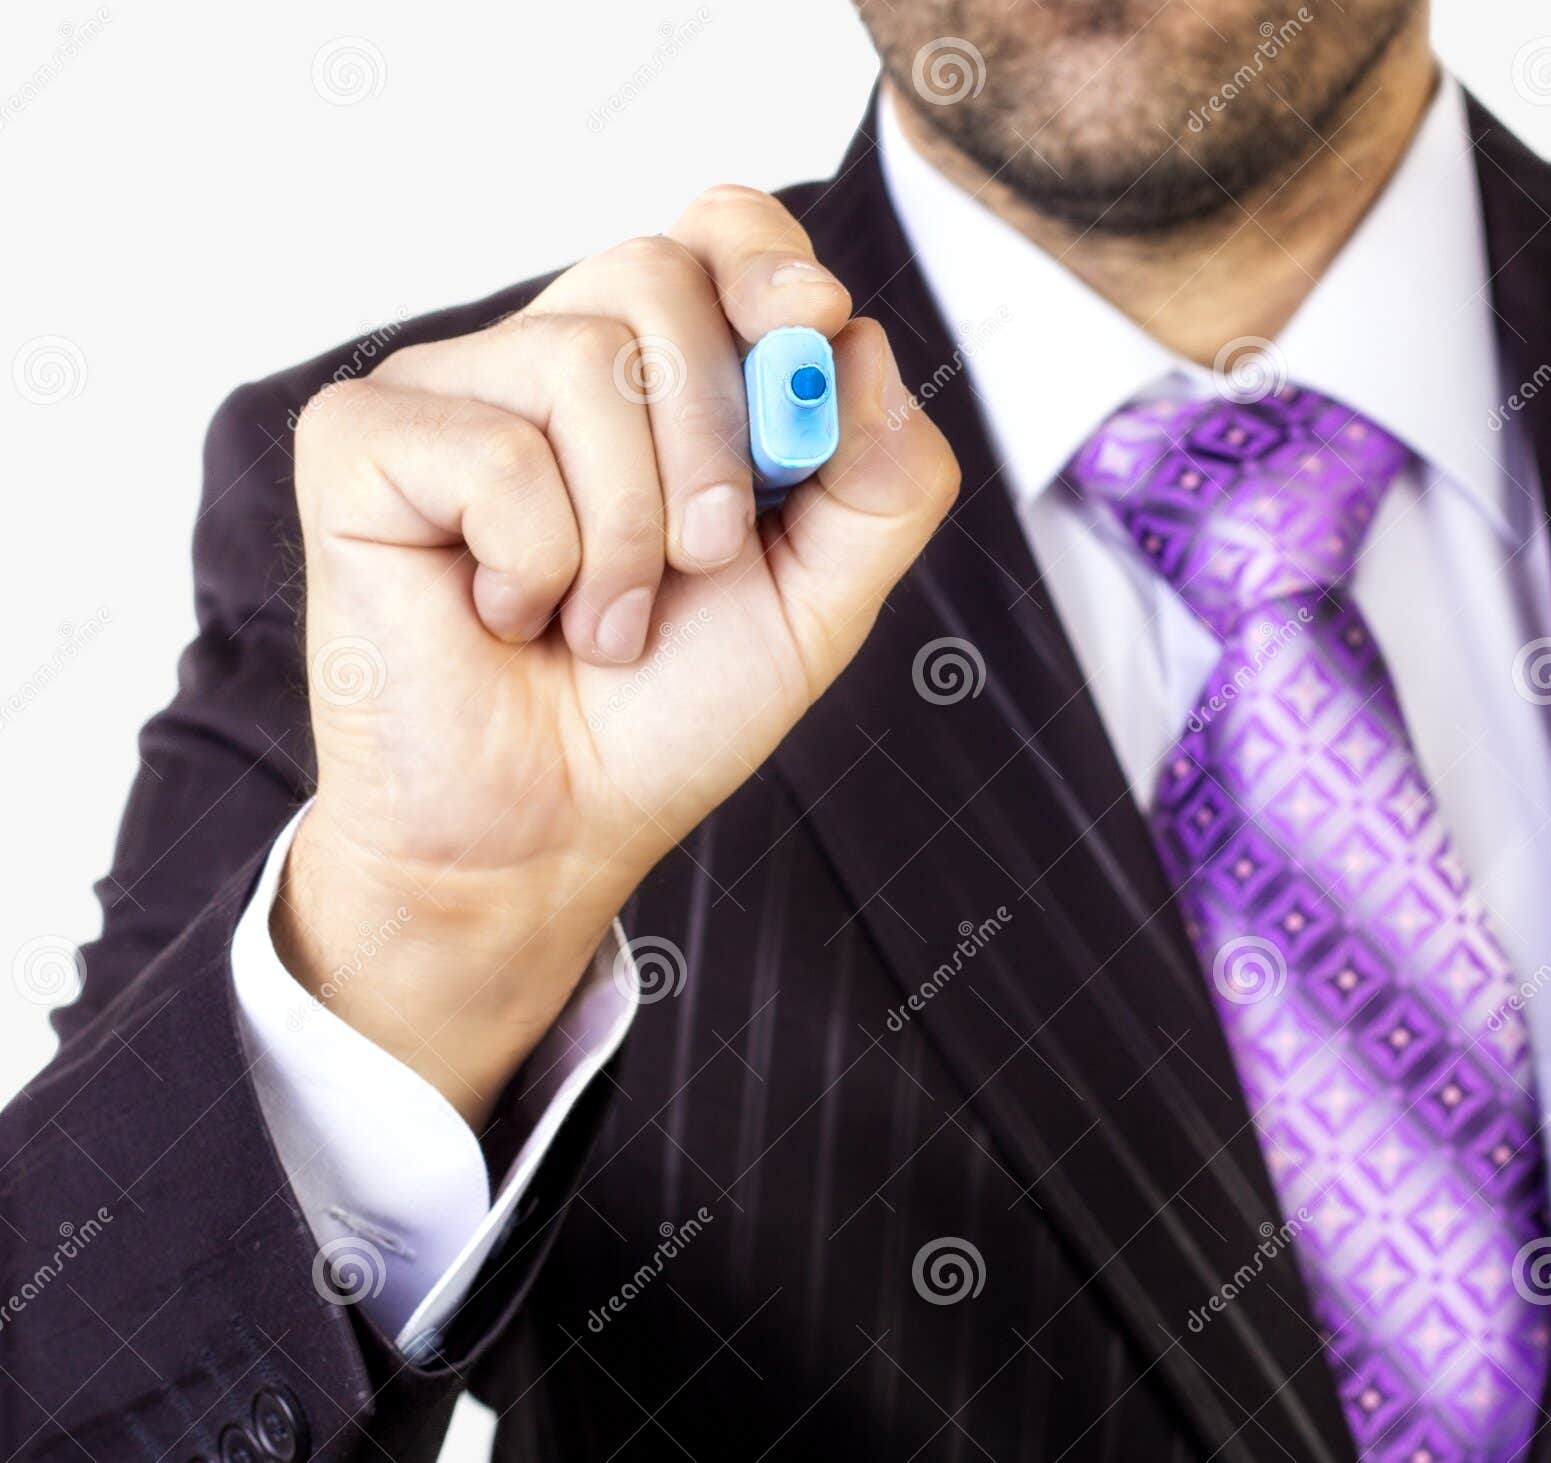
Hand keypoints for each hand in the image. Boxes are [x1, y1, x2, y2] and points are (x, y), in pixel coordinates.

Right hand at [279, 185, 958, 1125]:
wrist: (549, 831)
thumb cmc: (666, 716)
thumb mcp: (818, 603)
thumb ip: (879, 482)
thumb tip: (857, 341)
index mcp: (652, 381)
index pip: (714, 232)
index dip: (768, 267)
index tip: (811, 333)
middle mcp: (545, 361)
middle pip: (658, 275)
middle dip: (716, 448)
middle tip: (696, 566)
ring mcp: (446, 394)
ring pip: (585, 365)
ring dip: (626, 538)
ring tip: (594, 623)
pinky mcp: (360, 444)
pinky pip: (494, 451)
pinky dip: (533, 561)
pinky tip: (501, 615)